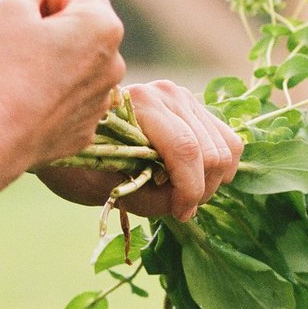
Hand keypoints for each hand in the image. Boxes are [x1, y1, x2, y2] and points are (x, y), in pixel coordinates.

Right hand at [0, 0, 124, 177]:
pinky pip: (70, 99)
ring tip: (16, 70)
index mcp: (103, 25)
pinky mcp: (86, 130)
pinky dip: (51, 93)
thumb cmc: (1, 65)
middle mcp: (115, 62)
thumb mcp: (5, 8)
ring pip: (77, 64)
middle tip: (14, 38)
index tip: (18, 10)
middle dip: (50, 24)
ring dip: (52, 59)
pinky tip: (22, 99)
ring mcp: (102, 100)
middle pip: (82, 26)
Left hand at [37, 78, 242, 220]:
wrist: (78, 144)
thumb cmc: (80, 166)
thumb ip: (147, 196)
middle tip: (176, 208)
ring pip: (227, 148)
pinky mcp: (196, 108)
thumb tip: (185, 204)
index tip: (179, 215)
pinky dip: (219, 168)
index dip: (190, 190)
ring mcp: (184, 98)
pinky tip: (193, 178)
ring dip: (210, 181)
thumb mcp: (104, 187)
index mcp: (139, 105)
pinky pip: (229, 142)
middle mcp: (167, 93)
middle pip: (211, 152)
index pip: (185, 149)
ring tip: (183, 193)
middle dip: (200, 190)